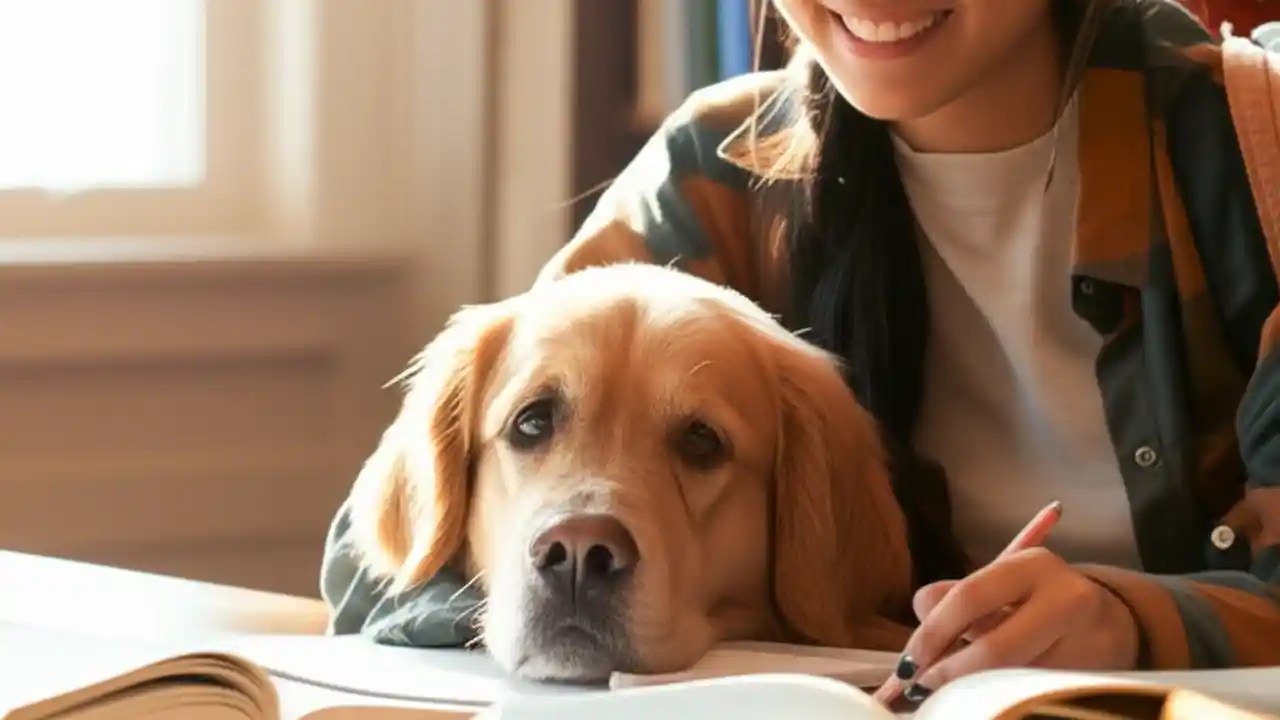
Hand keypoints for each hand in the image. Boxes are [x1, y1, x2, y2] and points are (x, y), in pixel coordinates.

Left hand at [872, 548, 1140, 704]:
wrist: (1112, 621)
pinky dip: (999, 696)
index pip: (969, 597)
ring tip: (949, 692)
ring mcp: (1086, 642)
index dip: (932, 633)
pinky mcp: (1094, 678)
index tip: (908, 663)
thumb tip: (913, 640)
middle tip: (921, 688)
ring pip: (1012, 678)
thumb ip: (952, 601)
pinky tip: (985, 696)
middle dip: (950, 673)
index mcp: (1031, 565)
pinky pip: (1032, 693)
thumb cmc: (1034, 602)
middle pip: (995, 648)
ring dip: (972, 689)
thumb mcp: (998, 587)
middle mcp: (1065, 598)